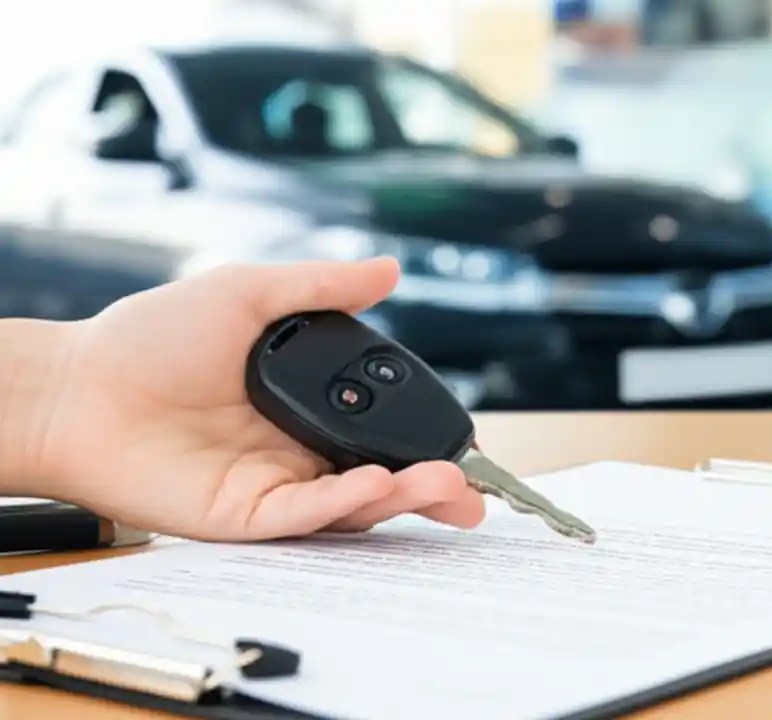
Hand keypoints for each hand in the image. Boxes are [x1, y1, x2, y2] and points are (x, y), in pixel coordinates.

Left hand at [22, 258, 484, 540]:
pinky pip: (303, 516)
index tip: (460, 436)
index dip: (423, 434)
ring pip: (352, 502)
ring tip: (444, 483)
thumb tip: (391, 269)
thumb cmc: (147, 338)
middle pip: (380, 474)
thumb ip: (323, 286)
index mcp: (305, 404)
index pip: (381, 426)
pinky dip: (344, 503)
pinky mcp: (242, 515)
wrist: (74, 387)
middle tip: (473, 483)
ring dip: (402, 496)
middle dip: (432, 483)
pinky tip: (376, 484)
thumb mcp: (249, 293)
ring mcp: (272, 485)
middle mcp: (296, 450)